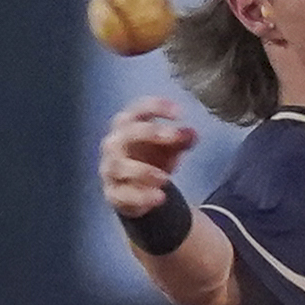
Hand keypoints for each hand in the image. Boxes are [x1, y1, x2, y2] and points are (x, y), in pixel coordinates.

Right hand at [97, 97, 197, 217]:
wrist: (136, 191)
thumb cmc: (152, 159)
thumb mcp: (170, 148)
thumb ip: (182, 140)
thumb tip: (193, 133)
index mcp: (128, 126)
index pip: (138, 110)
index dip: (157, 107)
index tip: (179, 113)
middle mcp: (115, 144)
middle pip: (127, 133)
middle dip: (151, 132)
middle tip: (175, 136)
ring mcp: (111, 169)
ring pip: (120, 166)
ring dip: (144, 171)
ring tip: (166, 178)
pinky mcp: (113, 193)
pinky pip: (123, 194)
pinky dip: (142, 197)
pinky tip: (160, 197)